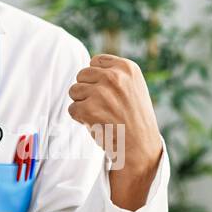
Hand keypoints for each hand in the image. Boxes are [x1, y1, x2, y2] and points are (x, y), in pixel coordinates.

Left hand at [67, 54, 163, 209]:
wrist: (139, 149)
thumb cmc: (135, 120)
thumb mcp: (133, 88)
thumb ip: (114, 75)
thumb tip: (88, 67)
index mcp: (127, 68)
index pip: (95, 62)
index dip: (96, 79)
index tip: (108, 94)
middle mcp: (114, 76)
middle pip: (82, 75)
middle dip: (87, 90)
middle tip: (103, 107)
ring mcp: (100, 93)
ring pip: (74, 91)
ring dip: (83, 104)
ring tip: (100, 115)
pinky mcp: (88, 109)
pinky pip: (72, 109)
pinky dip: (80, 119)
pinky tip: (96, 125)